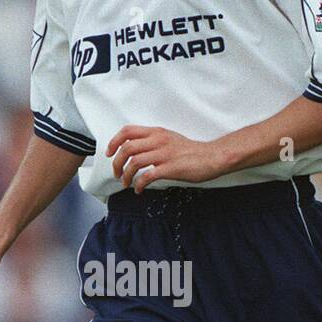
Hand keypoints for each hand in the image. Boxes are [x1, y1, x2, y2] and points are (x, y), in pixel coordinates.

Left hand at [106, 125, 225, 192]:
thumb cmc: (192, 151)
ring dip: (126, 175)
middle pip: (126, 148)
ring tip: (126, 183)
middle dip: (116, 163)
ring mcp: (164, 154)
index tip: (109, 153)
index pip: (127, 131)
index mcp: (157, 132)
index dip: (114, 142)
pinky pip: (147, 176)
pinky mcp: (171, 168)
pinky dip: (138, 184)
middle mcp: (158, 140)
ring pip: (134, 162)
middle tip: (117, 173)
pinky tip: (139, 190)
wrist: (212, 157)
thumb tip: (136, 150)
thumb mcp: (170, 138)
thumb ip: (153, 141)